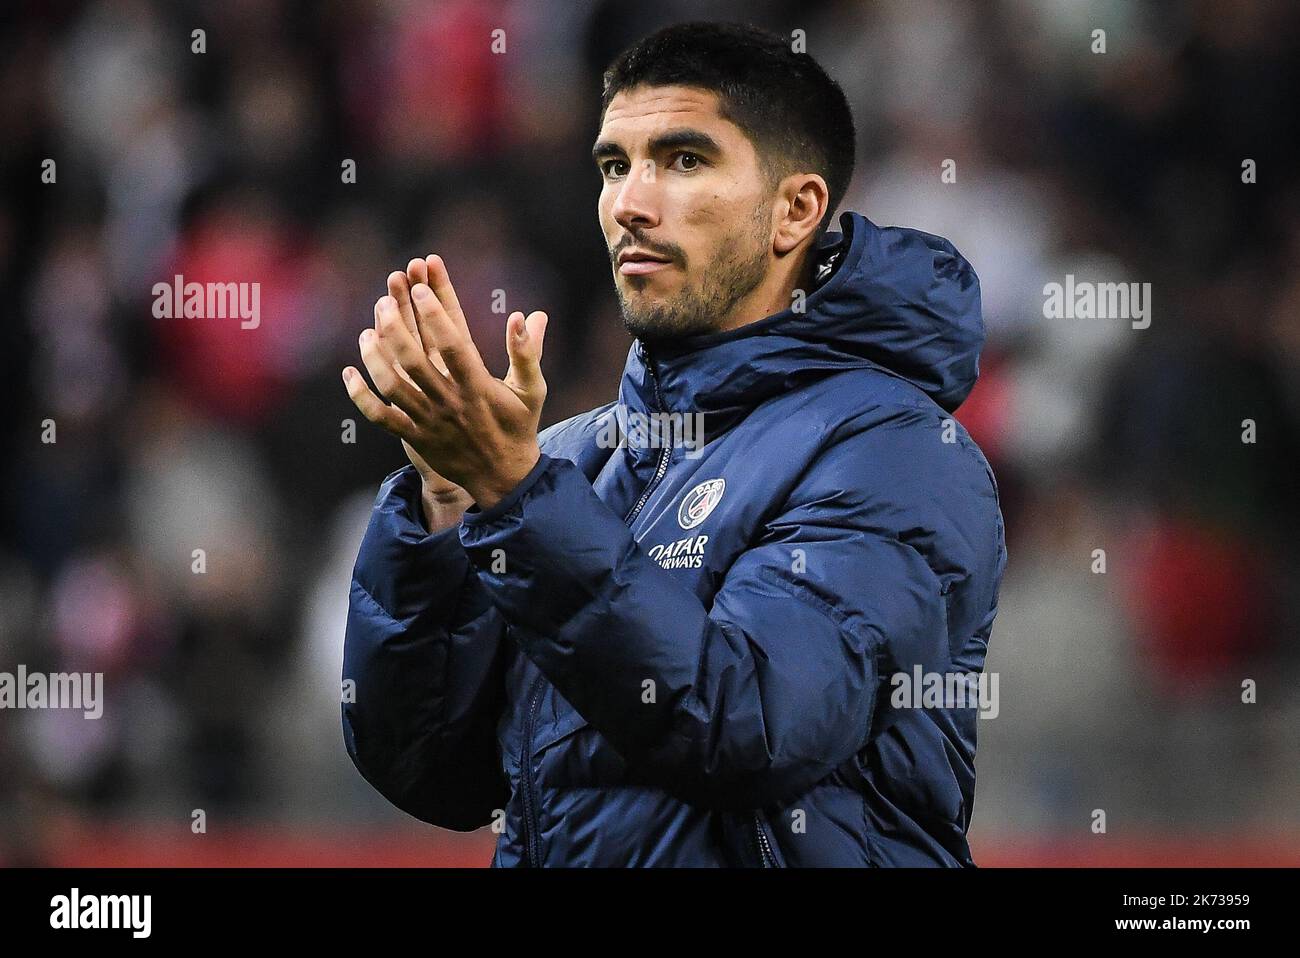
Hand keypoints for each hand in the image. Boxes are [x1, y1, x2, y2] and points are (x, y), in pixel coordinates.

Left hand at [344, 254, 548, 510]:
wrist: (503, 477)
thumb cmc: (518, 427)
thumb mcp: (532, 390)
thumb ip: (527, 352)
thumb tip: (529, 316)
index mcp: (477, 387)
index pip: (453, 345)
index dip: (435, 313)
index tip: (420, 286)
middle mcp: (450, 402)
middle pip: (414, 361)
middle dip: (396, 327)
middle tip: (385, 300)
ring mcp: (429, 421)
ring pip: (393, 386)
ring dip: (375, 357)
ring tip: (367, 330)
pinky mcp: (415, 437)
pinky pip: (381, 417)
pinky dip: (361, 397)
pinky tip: (349, 373)